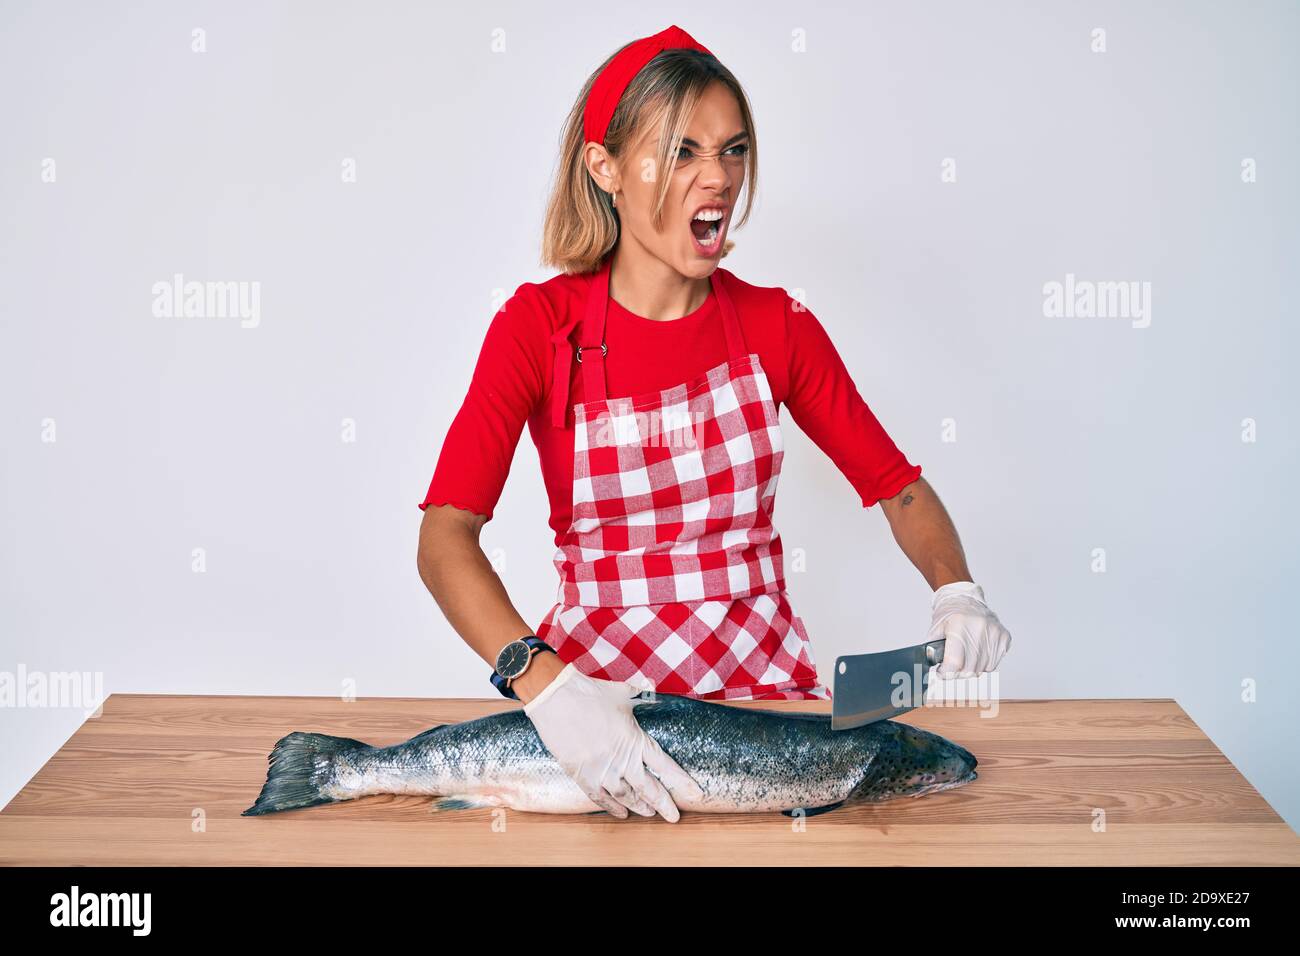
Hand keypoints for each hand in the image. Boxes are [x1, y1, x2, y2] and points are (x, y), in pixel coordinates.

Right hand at [522, 661, 704, 820]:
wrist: (555, 699)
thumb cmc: (590, 693)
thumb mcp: (622, 692)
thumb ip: (641, 691)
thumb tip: (652, 683)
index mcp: (634, 739)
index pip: (665, 766)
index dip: (682, 782)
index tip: (696, 794)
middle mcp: (620, 759)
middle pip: (648, 788)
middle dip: (663, 804)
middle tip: (674, 816)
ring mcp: (600, 769)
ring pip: (625, 796)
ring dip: (639, 806)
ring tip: (649, 813)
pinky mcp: (581, 774)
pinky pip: (599, 797)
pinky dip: (611, 807)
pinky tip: (621, 813)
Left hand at [926, 581, 1011, 677]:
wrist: (965, 598)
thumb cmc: (949, 613)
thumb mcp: (935, 629)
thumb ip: (932, 650)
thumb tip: (930, 668)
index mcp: (959, 625)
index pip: (955, 662)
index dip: (946, 673)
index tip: (942, 673)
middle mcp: (979, 628)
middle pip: (969, 669)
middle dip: (957, 673)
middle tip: (952, 666)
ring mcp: (994, 633)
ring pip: (982, 669)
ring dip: (971, 669)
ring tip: (964, 657)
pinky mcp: (1004, 637)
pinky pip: (993, 664)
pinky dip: (983, 663)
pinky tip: (976, 653)